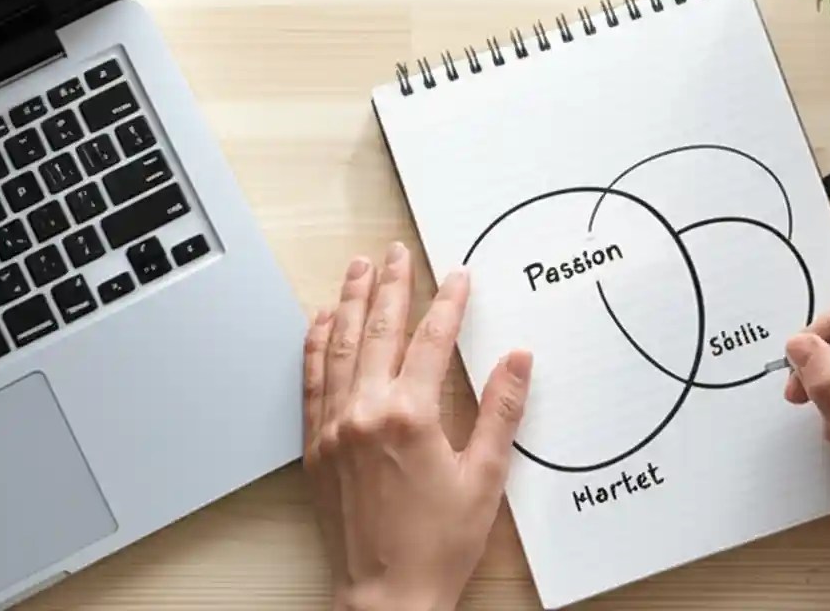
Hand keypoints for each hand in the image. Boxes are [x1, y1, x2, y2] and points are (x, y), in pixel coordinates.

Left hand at [303, 243, 532, 610]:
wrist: (385, 597)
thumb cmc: (438, 544)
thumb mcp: (485, 477)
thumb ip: (500, 411)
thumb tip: (518, 359)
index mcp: (410, 417)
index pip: (432, 341)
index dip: (447, 303)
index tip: (456, 277)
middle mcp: (365, 413)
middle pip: (379, 332)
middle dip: (391, 286)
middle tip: (396, 253)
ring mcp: (334, 428)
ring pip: (340, 348)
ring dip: (350, 303)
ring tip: (357, 268)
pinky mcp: (316, 446)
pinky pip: (311, 382)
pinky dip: (316, 346)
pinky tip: (321, 323)